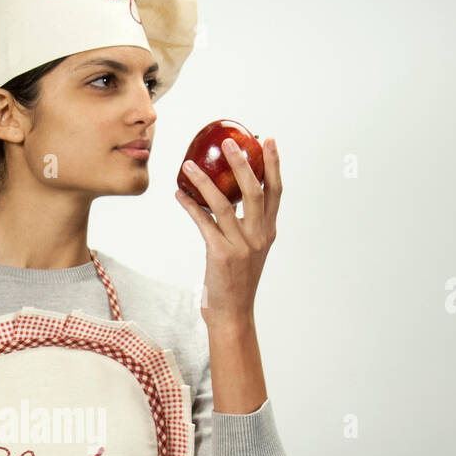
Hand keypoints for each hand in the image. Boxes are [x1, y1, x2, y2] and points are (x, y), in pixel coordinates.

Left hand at [176, 136, 282, 325]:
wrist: (233, 314)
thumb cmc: (237, 282)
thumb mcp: (250, 251)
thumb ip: (246, 227)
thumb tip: (228, 199)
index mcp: (268, 232)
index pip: (275, 191)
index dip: (273, 164)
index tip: (267, 141)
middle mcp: (259, 236)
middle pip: (253, 190)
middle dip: (242, 163)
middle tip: (229, 143)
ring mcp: (241, 245)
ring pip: (224, 204)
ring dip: (204, 181)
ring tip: (189, 164)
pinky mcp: (221, 254)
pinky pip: (203, 222)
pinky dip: (190, 206)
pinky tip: (180, 194)